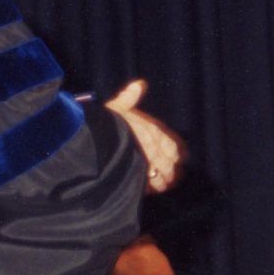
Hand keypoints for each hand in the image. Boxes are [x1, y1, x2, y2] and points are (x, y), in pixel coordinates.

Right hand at [104, 79, 185, 193]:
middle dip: (171, 171)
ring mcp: (149, 164)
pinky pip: (150, 187)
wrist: (94, 141)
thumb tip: (139, 84)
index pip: (175, 145)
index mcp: (154, 131)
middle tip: (170, 177)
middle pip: (171, 164)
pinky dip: (150, 190)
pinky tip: (147, 190)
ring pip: (163, 178)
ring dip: (163, 183)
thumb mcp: (117, 107)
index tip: (178, 158)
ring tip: (160, 186)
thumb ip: (129, 98)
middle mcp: (155, 148)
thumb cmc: (105, 123)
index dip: (177, 153)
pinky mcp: (140, 179)